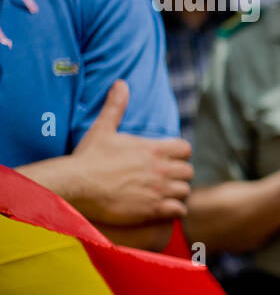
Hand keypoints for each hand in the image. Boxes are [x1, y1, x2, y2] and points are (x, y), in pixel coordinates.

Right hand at [70, 79, 193, 224]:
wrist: (75, 185)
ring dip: (177, 193)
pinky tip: (162, 209)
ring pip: (185, 191)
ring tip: (165, 195)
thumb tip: (121, 83)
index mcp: (153, 149)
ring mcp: (158, 190)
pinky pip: (178, 211)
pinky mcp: (153, 209)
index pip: (186, 149)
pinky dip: (174, 210)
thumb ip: (116, 107)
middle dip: (180, 175)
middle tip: (166, 179)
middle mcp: (160, 169)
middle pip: (189, 171)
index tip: (169, 160)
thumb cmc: (88, 157)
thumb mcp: (103, 129)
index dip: (180, 155)